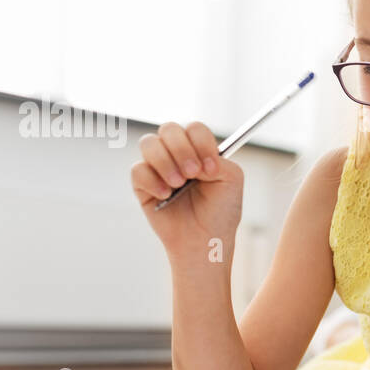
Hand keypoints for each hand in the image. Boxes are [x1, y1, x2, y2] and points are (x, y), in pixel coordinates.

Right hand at [131, 121, 243, 258]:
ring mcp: (158, 166)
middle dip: (181, 150)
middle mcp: (177, 153)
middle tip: (193, 173)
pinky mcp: (142, 184)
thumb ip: (219, 159)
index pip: (194, 129)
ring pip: (149, 143)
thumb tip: (196, 156)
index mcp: (200, 149)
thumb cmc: (220, 211)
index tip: (211, 168)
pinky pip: (137, 170)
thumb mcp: (231, 181)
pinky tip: (165, 195)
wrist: (205, 240)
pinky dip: (152, 181)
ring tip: (178, 184)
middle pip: (169, 129)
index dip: (202, 143)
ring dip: (165, 163)